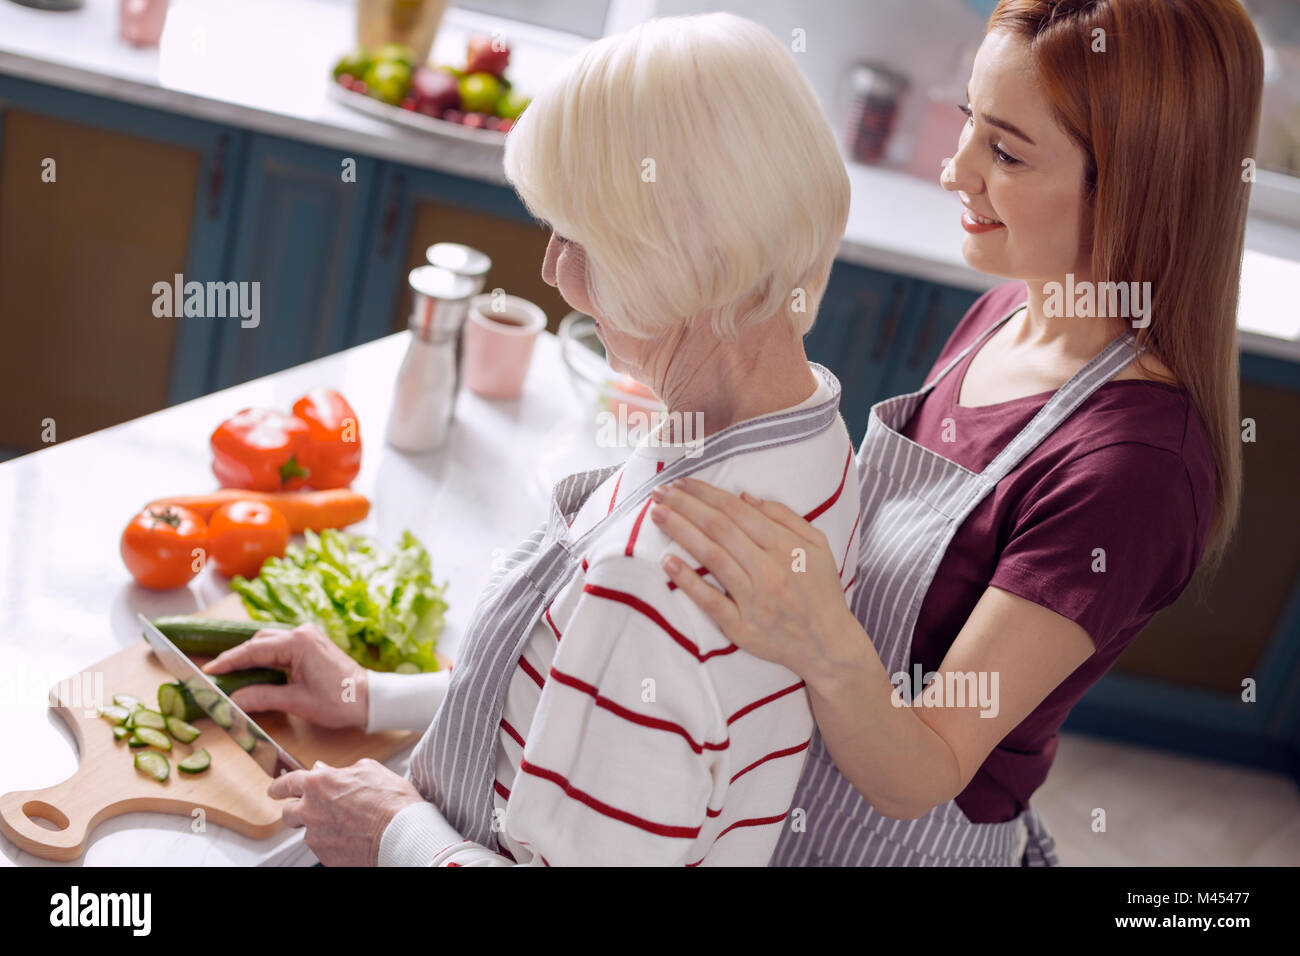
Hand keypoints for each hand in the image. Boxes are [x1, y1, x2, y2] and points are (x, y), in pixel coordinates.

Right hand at [203, 623, 368, 728]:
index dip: (228, 661)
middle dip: (238, 657)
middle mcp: (302, 633)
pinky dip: (267, 657)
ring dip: (252, 656)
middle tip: (218, 674)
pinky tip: (257, 670)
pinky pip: (282, 646)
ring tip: (233, 673)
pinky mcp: (313, 643)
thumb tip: (232, 700)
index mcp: (298, 642)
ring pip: (270, 642)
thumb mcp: (296, 702)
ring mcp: (309, 636)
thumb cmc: (338, 701)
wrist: (369, 699)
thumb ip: (261, 697)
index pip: (253, 649)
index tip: (209, 669)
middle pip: (259, 642)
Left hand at [268, 758, 423, 865]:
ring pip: (308, 832)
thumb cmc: (391, 800)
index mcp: (319, 784)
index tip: (275, 790)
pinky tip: (353, 839)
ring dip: (321, 828)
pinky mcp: (325, 858)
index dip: (278, 786)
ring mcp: (316, 837)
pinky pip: (323, 849)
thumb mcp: (369, 770)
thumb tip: (326, 770)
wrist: (402, 834)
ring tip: (348, 826)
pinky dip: (334, 844)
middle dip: (295, 810)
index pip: (287, 783)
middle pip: (288, 813)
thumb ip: (342, 770)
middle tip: (311, 810)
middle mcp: (311, 811)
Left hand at [649, 477, 858, 677]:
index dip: (706, 493)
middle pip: (720, 528)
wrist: (829, 646)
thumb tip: (745, 496)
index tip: (682, 483)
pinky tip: (667, 562)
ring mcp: (754, 600)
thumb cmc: (821, 591)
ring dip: (681, 532)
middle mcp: (769, 570)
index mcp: (786, 546)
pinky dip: (688, 581)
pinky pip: (710, 601)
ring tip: (658, 515)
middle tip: (659, 492)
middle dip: (686, 506)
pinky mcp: (742, 627)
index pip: (737, 511)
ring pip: (712, 557)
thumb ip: (785, 517)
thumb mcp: (817, 546)